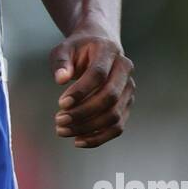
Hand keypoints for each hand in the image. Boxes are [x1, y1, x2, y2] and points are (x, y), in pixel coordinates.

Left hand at [49, 32, 134, 148]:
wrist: (98, 47)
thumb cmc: (77, 50)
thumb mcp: (64, 49)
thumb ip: (61, 62)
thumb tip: (60, 79)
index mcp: (109, 51)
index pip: (98, 74)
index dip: (81, 91)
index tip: (60, 104)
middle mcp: (124, 69)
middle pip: (110, 97)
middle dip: (83, 113)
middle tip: (58, 121)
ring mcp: (128, 89)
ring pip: (114, 115)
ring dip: (88, 128)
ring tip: (62, 131)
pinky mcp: (127, 105)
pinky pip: (117, 127)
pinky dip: (98, 137)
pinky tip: (77, 141)